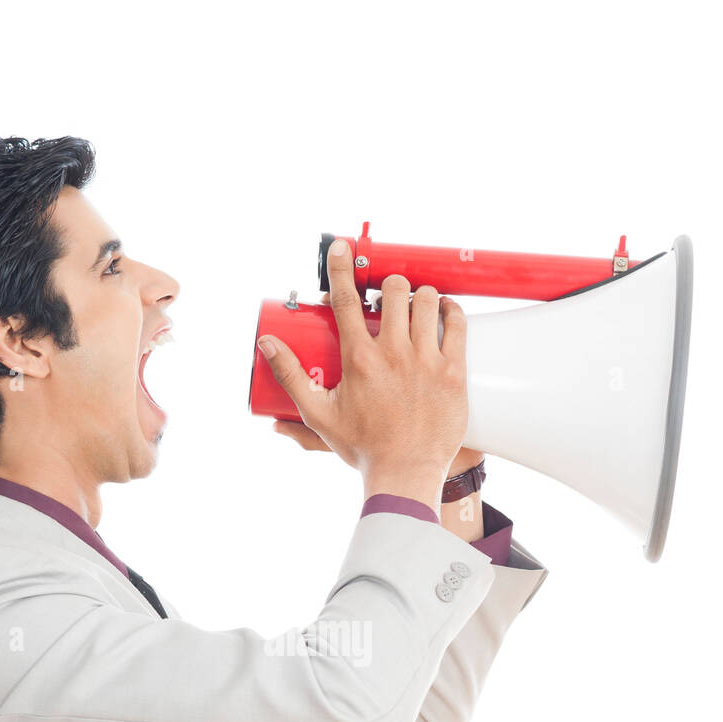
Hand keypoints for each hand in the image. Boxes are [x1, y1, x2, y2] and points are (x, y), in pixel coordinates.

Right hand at [256, 238, 467, 509]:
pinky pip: (457, 323)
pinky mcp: (453, 372)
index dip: (340, 267)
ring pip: (427, 299)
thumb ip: (290, 376)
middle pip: (393, 290)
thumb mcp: (318, 413)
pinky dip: (450, 310)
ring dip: (418, 296)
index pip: (347, 299)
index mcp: (359, 360)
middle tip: (386, 301)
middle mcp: (394, 354)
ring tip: (413, 308)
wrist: (406, 474)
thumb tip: (266, 345)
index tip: (340, 247)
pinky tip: (443, 312)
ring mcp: (426, 361)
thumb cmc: (363, 447)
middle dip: (387, 287)